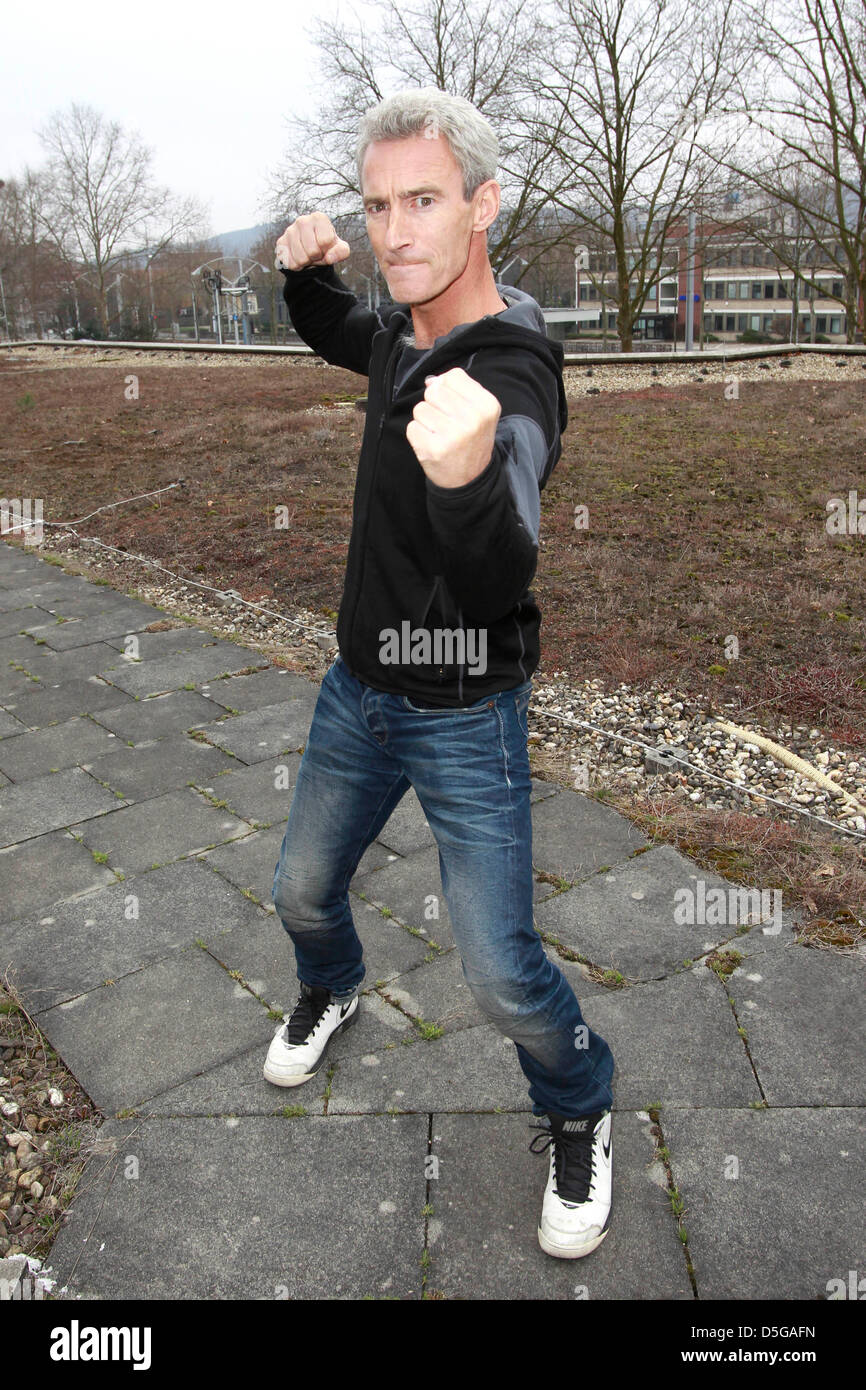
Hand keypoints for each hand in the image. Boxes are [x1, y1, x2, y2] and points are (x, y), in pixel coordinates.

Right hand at [274, 212, 350, 271]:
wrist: (311, 251)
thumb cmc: (327, 247)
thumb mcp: (340, 248)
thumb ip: (342, 252)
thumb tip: (329, 257)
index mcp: (319, 218)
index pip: (325, 241)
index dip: (328, 249)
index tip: (326, 246)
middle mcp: (302, 220)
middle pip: (313, 251)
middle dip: (317, 257)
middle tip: (316, 253)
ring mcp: (289, 231)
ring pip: (301, 259)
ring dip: (307, 262)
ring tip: (308, 255)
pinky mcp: (281, 243)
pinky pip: (291, 263)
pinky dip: (297, 266)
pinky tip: (299, 257)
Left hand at [406, 367, 501, 488]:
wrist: (470, 479)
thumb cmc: (471, 440)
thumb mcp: (479, 411)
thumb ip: (458, 389)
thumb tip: (431, 380)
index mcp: (487, 405)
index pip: (453, 376)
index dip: (447, 388)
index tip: (455, 406)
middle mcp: (472, 419)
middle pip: (434, 391)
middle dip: (434, 404)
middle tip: (445, 422)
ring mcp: (453, 435)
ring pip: (420, 408)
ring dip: (425, 420)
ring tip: (439, 434)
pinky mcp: (434, 449)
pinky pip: (412, 427)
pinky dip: (418, 435)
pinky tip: (432, 444)